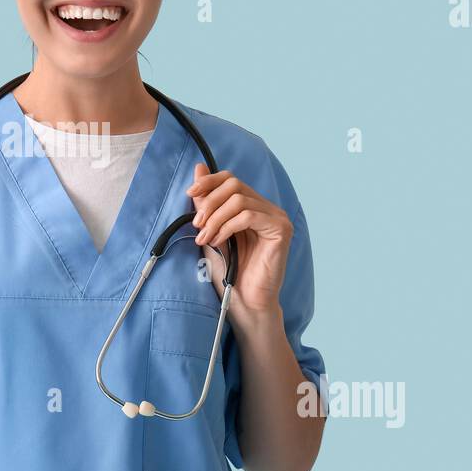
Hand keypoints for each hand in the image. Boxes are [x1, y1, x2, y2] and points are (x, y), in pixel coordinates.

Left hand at [187, 162, 292, 322]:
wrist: (245, 302)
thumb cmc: (229, 270)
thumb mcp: (211, 230)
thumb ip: (206, 203)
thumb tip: (198, 168)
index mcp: (252, 206)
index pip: (231, 178)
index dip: (209, 181)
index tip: (191, 194)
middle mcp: (267, 208)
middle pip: (234, 185)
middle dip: (209, 203)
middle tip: (197, 226)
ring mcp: (277, 218)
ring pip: (239, 200)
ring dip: (215, 218)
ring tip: (204, 238)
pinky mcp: (281, 230)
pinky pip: (249, 216)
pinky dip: (228, 226)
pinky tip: (218, 241)